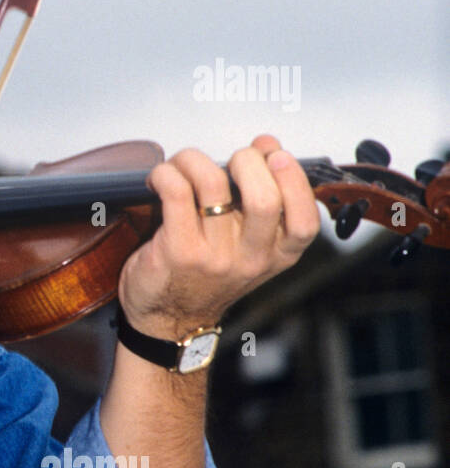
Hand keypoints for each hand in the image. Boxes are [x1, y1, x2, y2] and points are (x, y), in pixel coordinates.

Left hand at [118, 134, 320, 339]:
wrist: (167, 320)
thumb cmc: (204, 276)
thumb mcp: (248, 249)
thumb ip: (261, 203)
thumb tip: (266, 147)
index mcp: (277, 256)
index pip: (305, 220)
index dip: (294, 178)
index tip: (274, 155)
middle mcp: (250, 258)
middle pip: (264, 198)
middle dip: (247, 160)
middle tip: (229, 159)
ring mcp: (214, 256)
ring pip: (213, 185)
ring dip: (195, 159)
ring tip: (185, 164)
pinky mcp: (178, 250)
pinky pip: (176, 192)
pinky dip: (168, 172)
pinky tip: (161, 177)